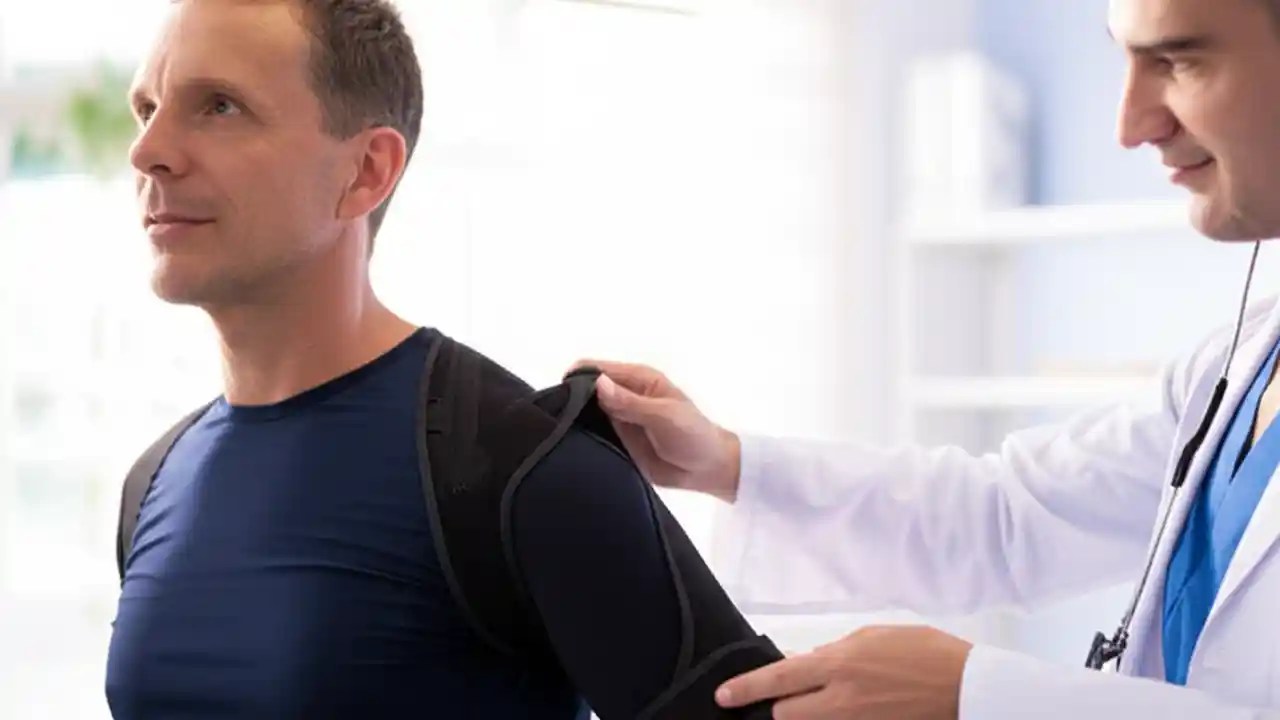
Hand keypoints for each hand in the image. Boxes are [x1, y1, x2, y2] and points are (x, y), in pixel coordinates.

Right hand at [569, 360, 741, 501]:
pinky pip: (592, 434)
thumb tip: (597, 383)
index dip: (577, 378)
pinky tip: (567, 447)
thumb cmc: (693, 436)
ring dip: (572, 419)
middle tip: (554, 420)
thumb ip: (630, 403)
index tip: (559, 397)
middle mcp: (623, 395)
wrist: (707, 469)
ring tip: (555, 435)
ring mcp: (618, 418)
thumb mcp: (664, 416)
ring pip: (584, 412)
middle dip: (569, 399)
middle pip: (585, 389)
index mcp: (637, 379)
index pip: (597, 369)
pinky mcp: (616, 439)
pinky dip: (581, 437)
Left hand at [716, 625, 972, 719]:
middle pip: (786, 716)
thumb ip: (835, 652)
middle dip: (780, 708)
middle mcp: (843, 699)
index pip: (779, 678)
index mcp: (842, 663)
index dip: (746, 688)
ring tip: (823, 705)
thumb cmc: (926, 653)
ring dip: (806, 719)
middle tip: (788, 700)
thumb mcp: (875, 638)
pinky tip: (843, 713)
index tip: (724, 696)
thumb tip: (804, 664)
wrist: (972, 688)